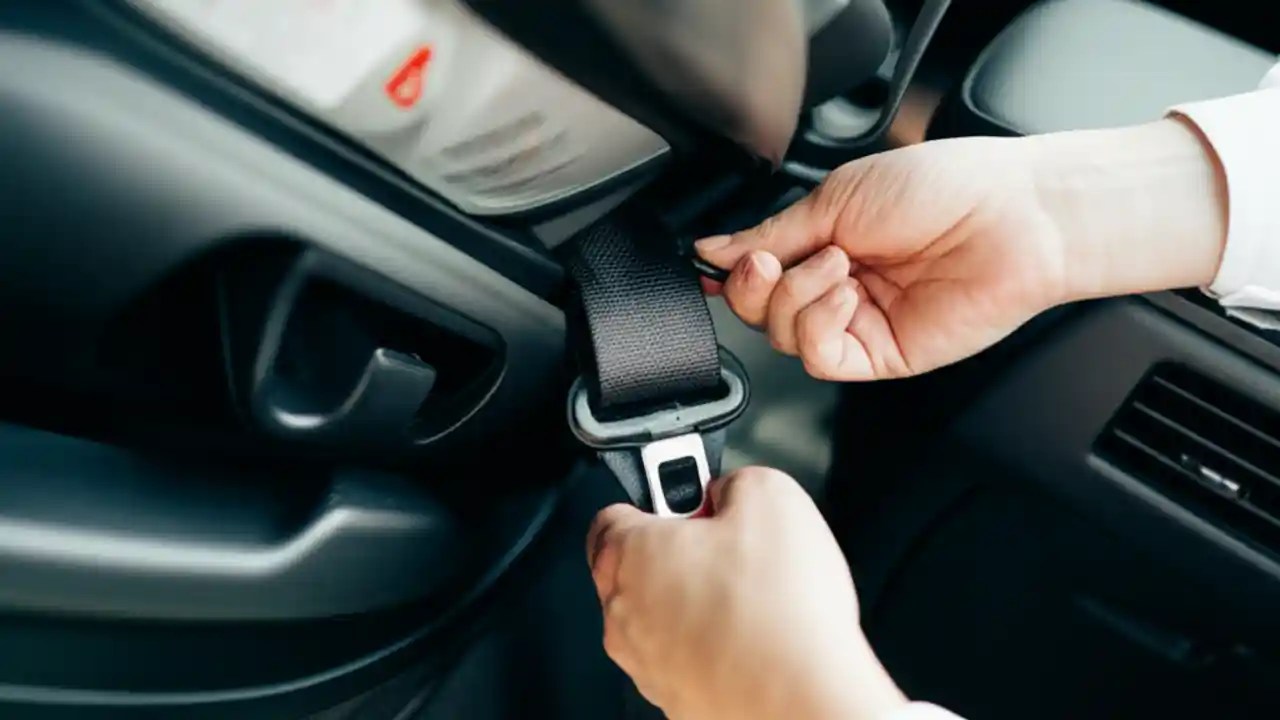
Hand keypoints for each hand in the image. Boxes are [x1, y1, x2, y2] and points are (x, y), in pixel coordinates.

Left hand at [586, 467, 905, 719]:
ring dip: (702, 602)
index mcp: (629, 554)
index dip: (661, 500)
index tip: (694, 500)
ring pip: (665, 616)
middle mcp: (623, 614)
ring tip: (757, 598)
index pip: (613, 513)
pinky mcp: (677, 700)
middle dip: (685, 551)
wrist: (804, 703)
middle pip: (640, 565)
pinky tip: (760, 639)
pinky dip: (717, 646)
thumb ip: (733, 480)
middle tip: (733, 547)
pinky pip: (689, 658)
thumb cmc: (781, 613)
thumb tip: (728, 492)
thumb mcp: (769, 494)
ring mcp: (647, 664)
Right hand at [697, 120, 1225, 380]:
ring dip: (795, 297)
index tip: (714, 262)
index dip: (731, 272)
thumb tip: (713, 248)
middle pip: (761, 312)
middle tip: (772, 260)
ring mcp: (859, 322)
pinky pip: (821, 357)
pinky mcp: (881, 355)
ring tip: (835, 262)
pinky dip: (817, 323)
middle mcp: (838, 286)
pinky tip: (843, 292)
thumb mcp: (836, 196)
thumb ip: (770, 233)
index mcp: (825, 242)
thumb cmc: (944, 187)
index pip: (757, 274)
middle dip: (754, 286)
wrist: (1012, 214)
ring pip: (784, 337)